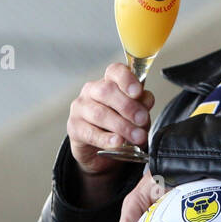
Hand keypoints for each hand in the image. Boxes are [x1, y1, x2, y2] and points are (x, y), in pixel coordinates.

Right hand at [67, 62, 156, 180]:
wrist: (100, 150)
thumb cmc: (119, 124)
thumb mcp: (135, 113)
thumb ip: (141, 105)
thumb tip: (146, 100)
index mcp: (109, 82)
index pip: (115, 71)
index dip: (127, 79)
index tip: (138, 92)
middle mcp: (92, 91)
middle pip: (107, 91)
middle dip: (128, 106)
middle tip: (142, 120)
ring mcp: (80, 109)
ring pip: (100, 113)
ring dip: (122, 126)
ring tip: (137, 137)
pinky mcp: (74, 128)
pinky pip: (90, 133)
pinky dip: (106, 139)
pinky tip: (118, 142)